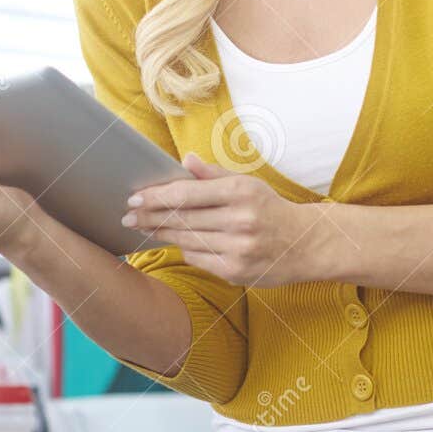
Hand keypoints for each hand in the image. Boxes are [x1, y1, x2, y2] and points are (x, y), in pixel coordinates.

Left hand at [123, 151, 326, 287]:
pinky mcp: (235, 271)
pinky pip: (197, 258)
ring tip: (145, 227)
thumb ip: (214, 174)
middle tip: (128, 216)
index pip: (187, 193)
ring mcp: (238, 247)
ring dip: (162, 233)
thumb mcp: (247, 184)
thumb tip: (184, 160)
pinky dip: (185, 249)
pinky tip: (176, 242)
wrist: (304, 244)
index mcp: (240, 192)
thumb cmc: (269, 209)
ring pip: (186, 240)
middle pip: (181, 218)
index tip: (134, 198)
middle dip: (150, 217)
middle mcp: (240, 220)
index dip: (156, 196)